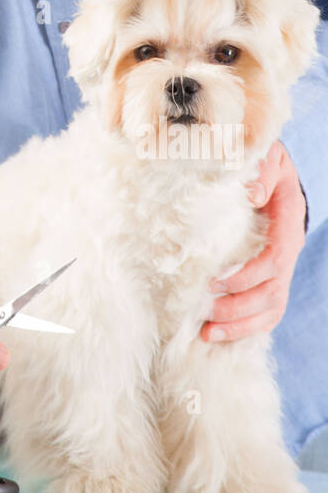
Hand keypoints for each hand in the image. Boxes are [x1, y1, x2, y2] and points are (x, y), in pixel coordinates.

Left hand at [201, 140, 305, 343]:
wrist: (274, 171)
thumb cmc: (264, 164)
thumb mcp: (267, 157)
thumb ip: (262, 172)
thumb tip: (252, 194)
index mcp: (288, 225)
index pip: (274, 260)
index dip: (246, 275)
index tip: (214, 282)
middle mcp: (289, 251)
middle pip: (272, 292)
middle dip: (238, 308)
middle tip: (204, 314)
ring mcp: (282, 268)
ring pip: (271, 309)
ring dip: (240, 326)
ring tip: (207, 335)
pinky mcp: (271, 277)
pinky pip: (267, 311)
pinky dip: (246, 327)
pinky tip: (221, 335)